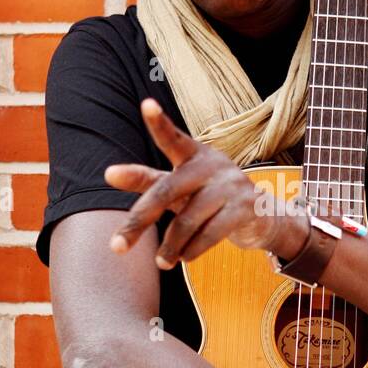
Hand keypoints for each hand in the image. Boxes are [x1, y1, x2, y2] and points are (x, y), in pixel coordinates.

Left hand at [104, 100, 307, 267]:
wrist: (260, 215)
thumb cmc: (207, 196)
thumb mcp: (177, 187)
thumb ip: (145, 180)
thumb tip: (108, 173)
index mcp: (194, 154)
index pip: (172, 138)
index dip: (159, 123)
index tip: (146, 104)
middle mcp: (212, 164)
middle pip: (167, 191)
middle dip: (139, 221)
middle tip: (116, 246)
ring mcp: (231, 185)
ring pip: (189, 220)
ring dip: (170, 246)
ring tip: (160, 262)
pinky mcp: (245, 208)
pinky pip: (211, 233)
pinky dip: (192, 250)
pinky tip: (184, 258)